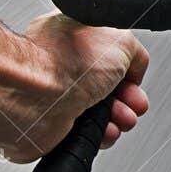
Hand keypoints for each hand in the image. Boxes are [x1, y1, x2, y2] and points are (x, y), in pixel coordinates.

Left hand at [0, 13, 149, 162]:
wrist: (35, 97)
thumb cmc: (62, 62)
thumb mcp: (120, 40)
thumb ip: (134, 50)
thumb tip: (135, 67)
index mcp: (74, 37)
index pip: (110, 54)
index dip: (128, 70)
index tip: (134, 81)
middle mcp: (64, 65)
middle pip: (109, 85)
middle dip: (128, 99)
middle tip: (133, 104)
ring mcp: (59, 95)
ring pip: (100, 111)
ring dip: (119, 118)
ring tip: (121, 119)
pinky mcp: (54, 124)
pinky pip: (87, 132)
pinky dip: (101, 134)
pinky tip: (105, 130)